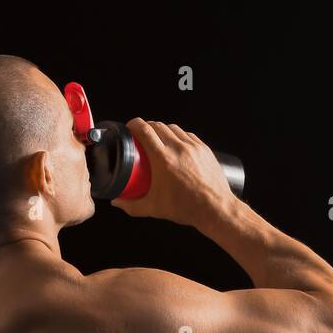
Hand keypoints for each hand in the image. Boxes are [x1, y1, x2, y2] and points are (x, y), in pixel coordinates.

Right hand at [111, 119, 233, 228]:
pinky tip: (175, 144)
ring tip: (158, 139)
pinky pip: (187, 135)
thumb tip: (118, 202)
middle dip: (147, 127)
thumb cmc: (188, 207)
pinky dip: (178, 136)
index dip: (134, 124)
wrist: (215, 208)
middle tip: (141, 135)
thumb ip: (131, 205)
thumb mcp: (153, 208)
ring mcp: (193, 147)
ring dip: (162, 129)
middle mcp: (178, 149)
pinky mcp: (204, 149)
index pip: (145, 130)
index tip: (130, 127)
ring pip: (173, 128)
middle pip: (158, 126)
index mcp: (163, 159)